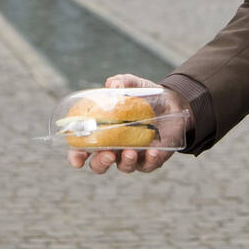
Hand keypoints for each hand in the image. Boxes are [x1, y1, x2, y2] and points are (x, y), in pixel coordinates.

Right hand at [66, 74, 189, 174]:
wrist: (172, 103)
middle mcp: (114, 147)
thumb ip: (121, 82)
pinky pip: (148, 165)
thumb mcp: (133, 84)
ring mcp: (133, 155)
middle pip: (99, 164)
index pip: (83, 148)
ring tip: (131, 151)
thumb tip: (113, 86)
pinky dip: (149, 160)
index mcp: (102, 132)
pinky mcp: (151, 159)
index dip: (76, 156)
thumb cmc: (145, 96)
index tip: (77, 159)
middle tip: (107, 154)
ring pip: (124, 167)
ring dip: (125, 162)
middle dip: (100, 163)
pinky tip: (153, 150)